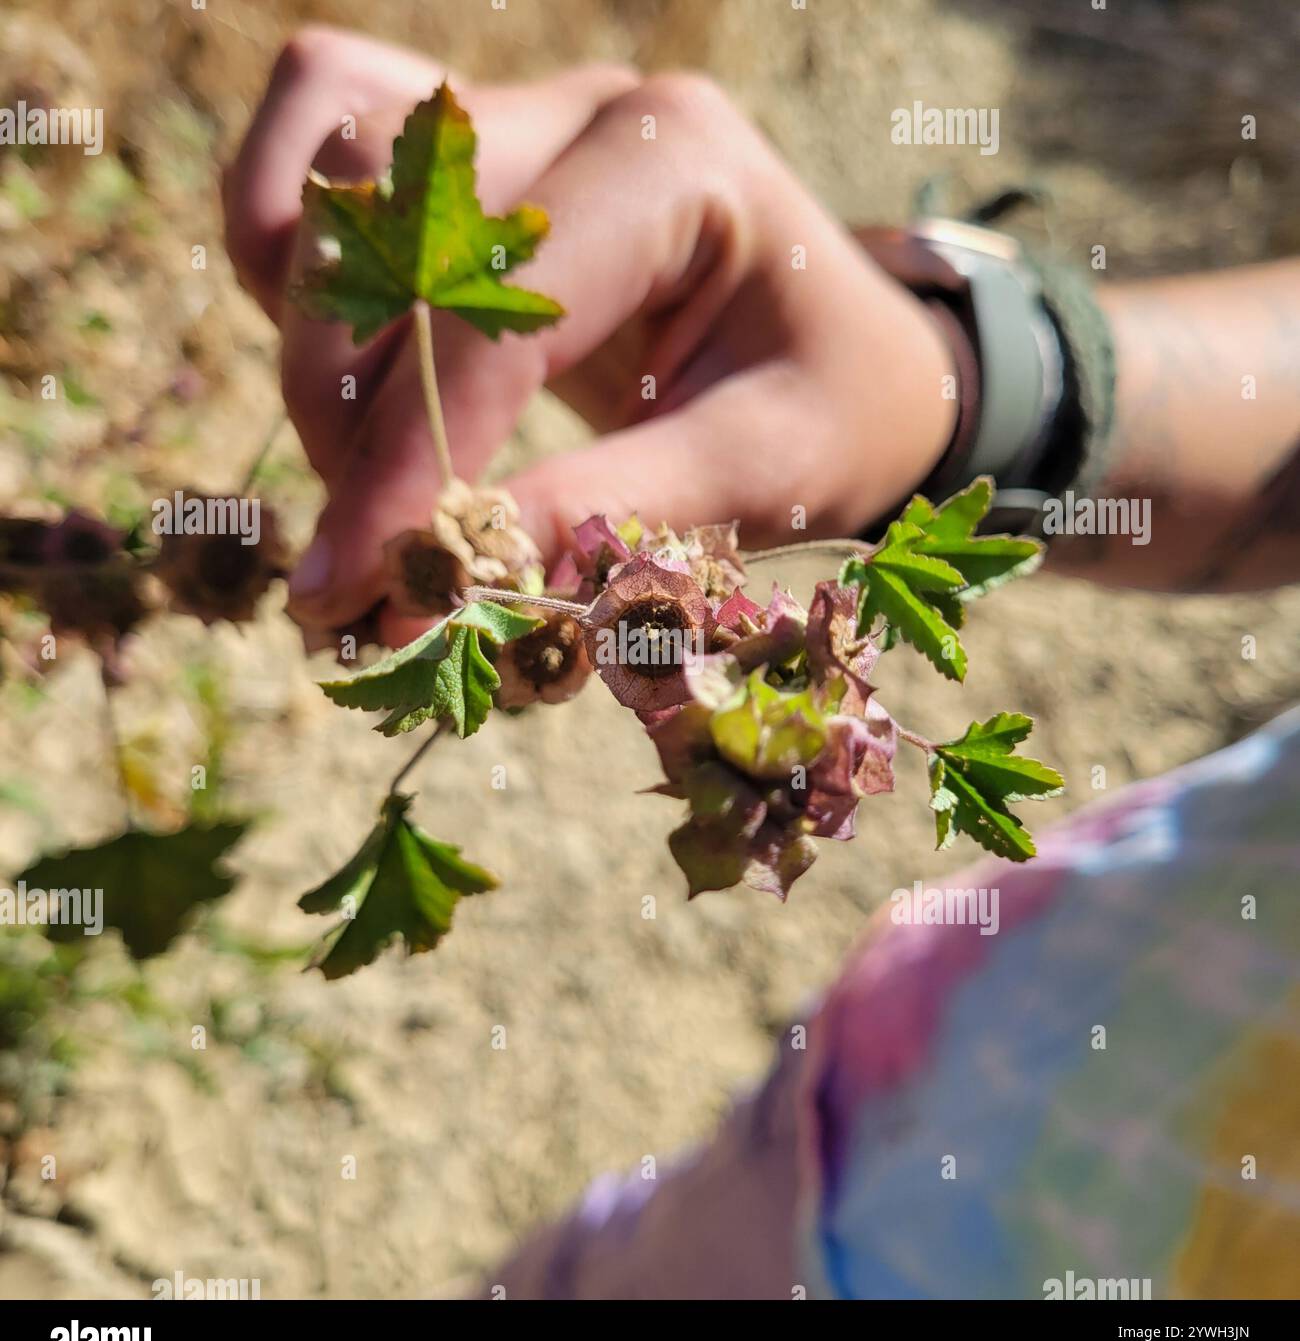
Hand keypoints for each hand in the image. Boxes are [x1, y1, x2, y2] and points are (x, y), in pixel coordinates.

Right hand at [224, 26, 956, 644]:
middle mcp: (584, 108)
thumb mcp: (752, 474)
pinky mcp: (477, 152)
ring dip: (313, 333)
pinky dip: (293, 257)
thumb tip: (432, 588)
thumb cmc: (828, 413)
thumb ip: (597, 517)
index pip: (490, 309)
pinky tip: (350, 373)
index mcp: (675, 164)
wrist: (856, 361)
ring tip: (364, 469)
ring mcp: (523, 113)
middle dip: (349, 407)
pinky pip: (320, 147)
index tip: (357, 581)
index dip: (406, 456)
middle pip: (382, 219)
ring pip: (331, 165)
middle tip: (368, 551)